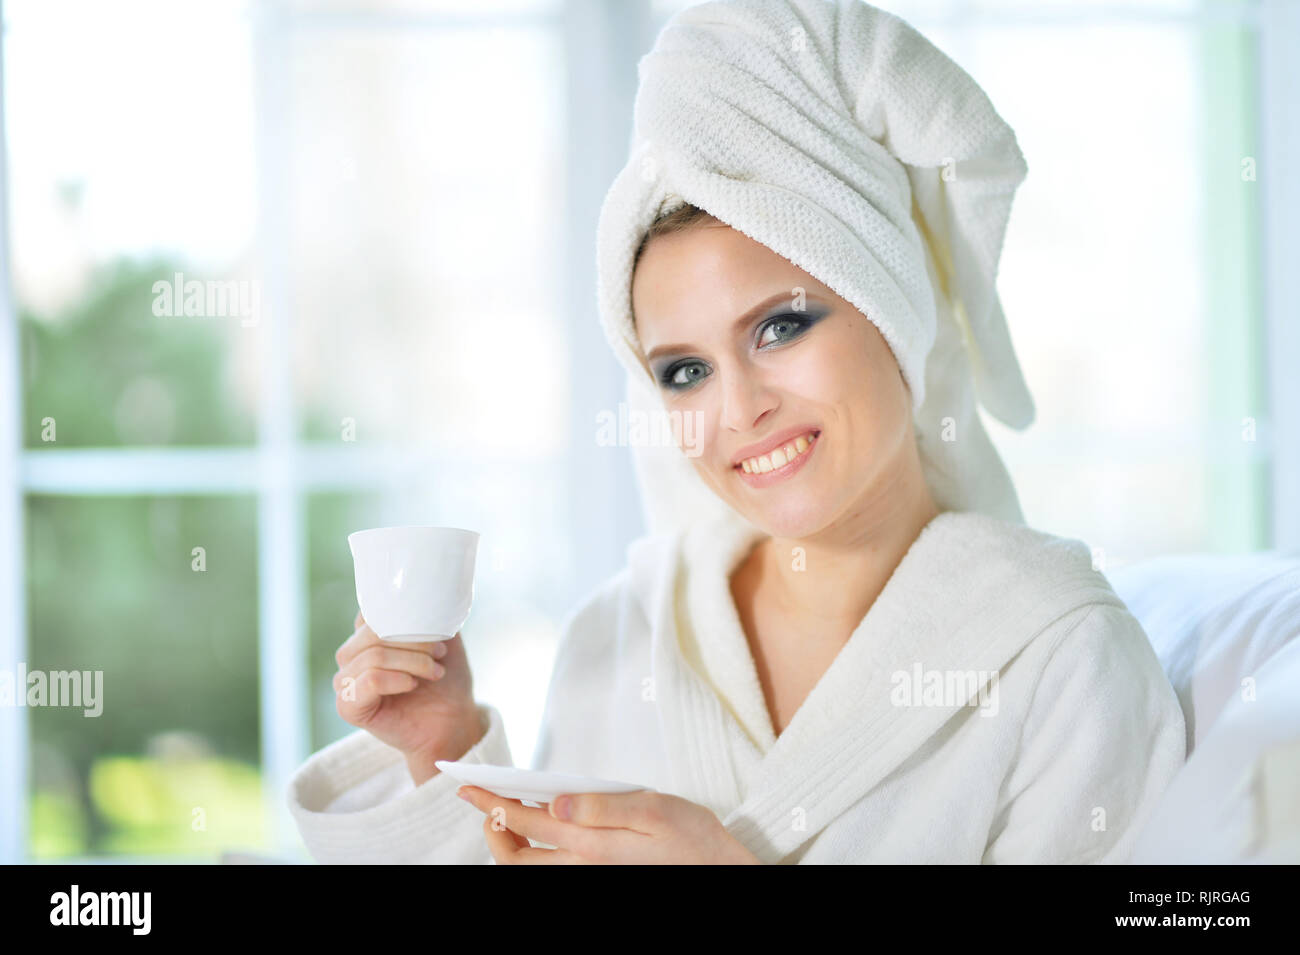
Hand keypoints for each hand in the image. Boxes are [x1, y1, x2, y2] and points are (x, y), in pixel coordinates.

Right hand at [333, 610, 481, 774]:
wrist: (452, 722)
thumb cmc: (446, 680)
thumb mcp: (443, 638)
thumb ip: (429, 615)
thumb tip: (427, 593)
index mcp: (367, 638)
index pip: (371, 612)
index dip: (402, 616)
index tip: (437, 632)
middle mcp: (351, 657)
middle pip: (372, 634)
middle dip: (412, 641)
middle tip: (440, 654)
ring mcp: (346, 682)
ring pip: (373, 656)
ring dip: (411, 662)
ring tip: (434, 672)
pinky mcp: (348, 707)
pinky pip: (367, 681)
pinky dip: (395, 679)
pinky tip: (412, 685)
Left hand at [456, 786, 760, 864]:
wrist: (723, 872)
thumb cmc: (694, 838)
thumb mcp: (654, 810)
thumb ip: (603, 806)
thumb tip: (556, 801)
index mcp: (593, 845)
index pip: (526, 823)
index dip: (492, 802)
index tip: (467, 786)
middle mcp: (584, 867)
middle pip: (516, 857)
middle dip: (491, 826)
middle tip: (478, 799)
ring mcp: (591, 877)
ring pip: (531, 868)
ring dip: (509, 842)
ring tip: (504, 813)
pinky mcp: (601, 877)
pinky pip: (553, 870)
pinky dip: (534, 851)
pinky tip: (540, 831)